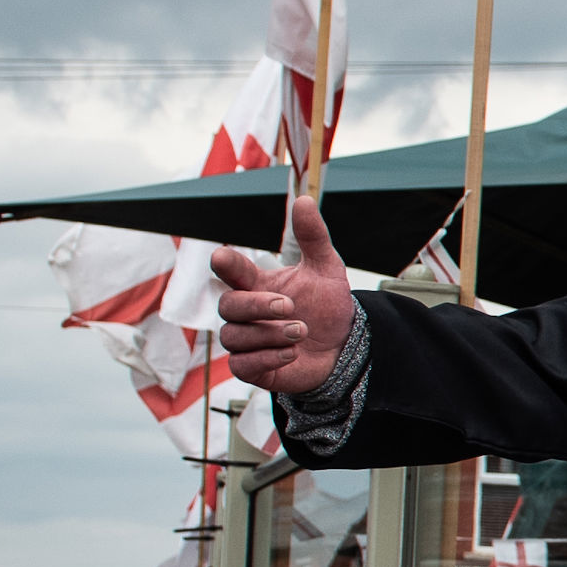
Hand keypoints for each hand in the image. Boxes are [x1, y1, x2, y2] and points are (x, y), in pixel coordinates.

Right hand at [210, 197, 358, 396]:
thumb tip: (303, 200)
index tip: (223, 258)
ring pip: (233, 336)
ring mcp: (246, 339)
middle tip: (290, 307)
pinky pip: (240, 365)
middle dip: (257, 305)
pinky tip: (291, 353)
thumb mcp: (326, 269)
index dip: (224, 263)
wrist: (343, 347)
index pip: (229, 270)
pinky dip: (265, 358)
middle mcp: (245, 311)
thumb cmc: (326, 306)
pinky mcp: (251, 367)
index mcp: (256, 283)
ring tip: (301, 332)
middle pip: (228, 305)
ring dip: (268, 334)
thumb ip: (313, 237)